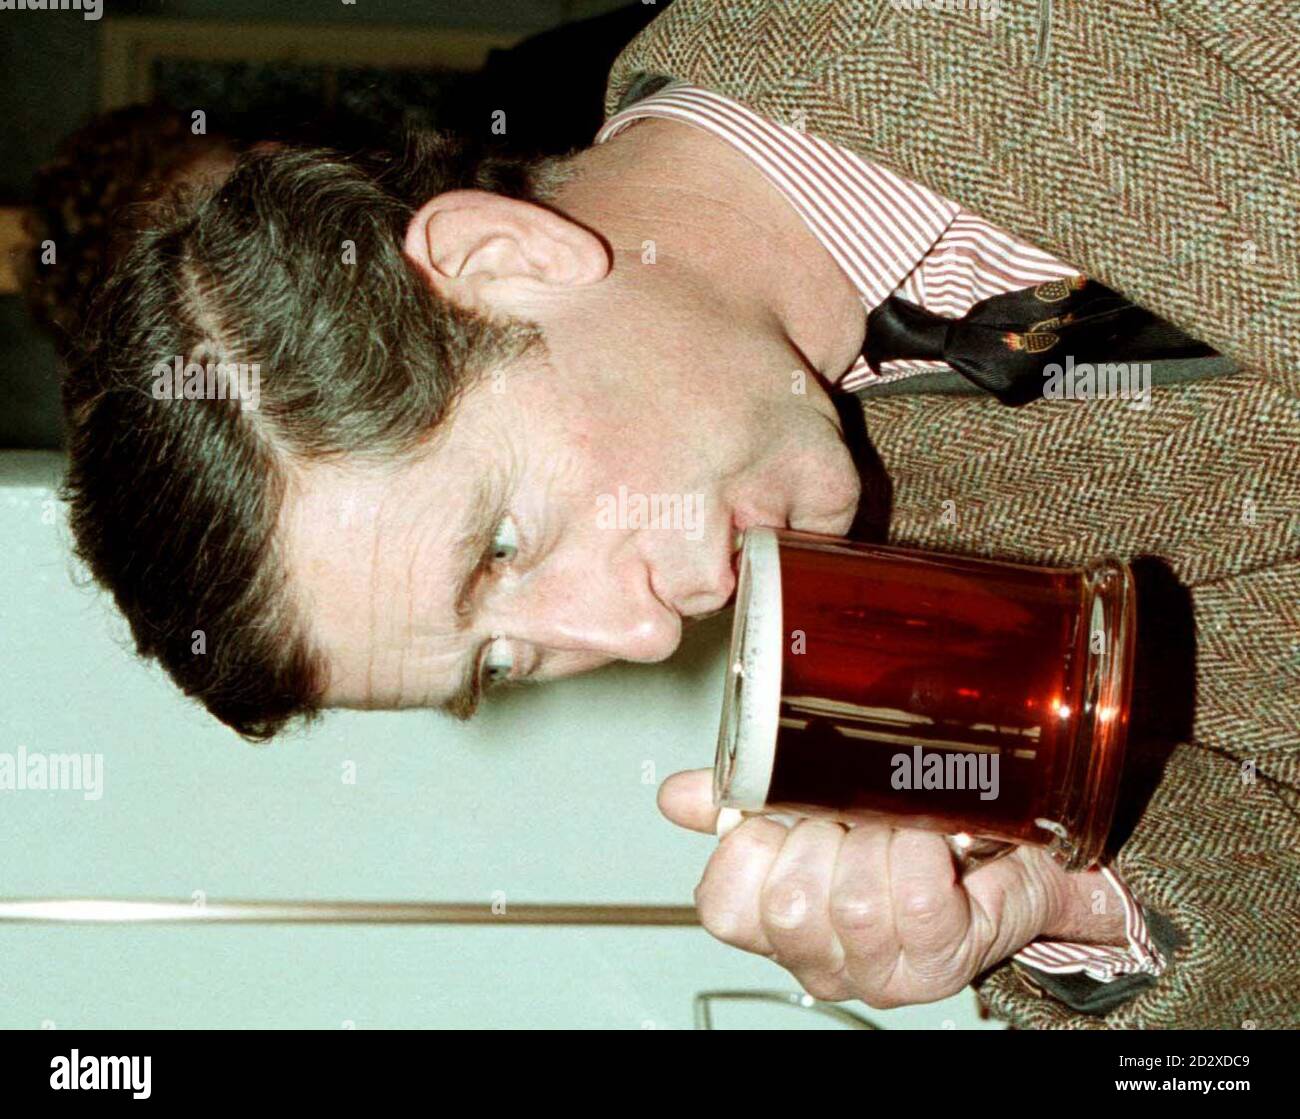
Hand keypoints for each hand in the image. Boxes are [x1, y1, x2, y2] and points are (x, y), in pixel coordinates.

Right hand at [661, 769, 1127, 1007]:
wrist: (1001, 858)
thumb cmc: (900, 838)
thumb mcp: (808, 816)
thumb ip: (739, 807)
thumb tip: (676, 795)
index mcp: (775, 924)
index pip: (724, 907)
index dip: (746, 850)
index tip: (780, 819)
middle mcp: (822, 960)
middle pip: (789, 905)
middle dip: (820, 837)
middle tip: (849, 816)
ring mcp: (882, 969)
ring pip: (854, 903)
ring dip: (875, 842)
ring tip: (892, 826)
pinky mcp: (941, 956)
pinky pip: (914, 897)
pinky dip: (919, 851)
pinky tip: (927, 839)